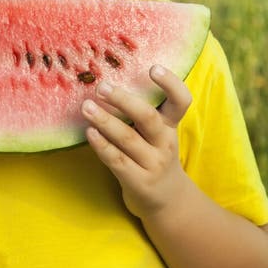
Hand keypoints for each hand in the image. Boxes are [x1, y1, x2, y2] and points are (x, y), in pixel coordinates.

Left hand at [82, 65, 191, 219]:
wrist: (167, 200)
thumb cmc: (153, 154)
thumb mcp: (157, 132)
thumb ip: (140, 110)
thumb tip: (105, 78)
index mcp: (170, 125)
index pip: (181, 101)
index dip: (171, 84)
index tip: (153, 67)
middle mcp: (165, 142)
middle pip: (147, 117)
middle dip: (123, 101)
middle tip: (101, 87)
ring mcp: (153, 163)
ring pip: (128, 139)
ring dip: (105, 121)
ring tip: (86, 107)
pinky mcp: (139, 182)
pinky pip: (117, 160)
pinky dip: (102, 146)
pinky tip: (89, 133)